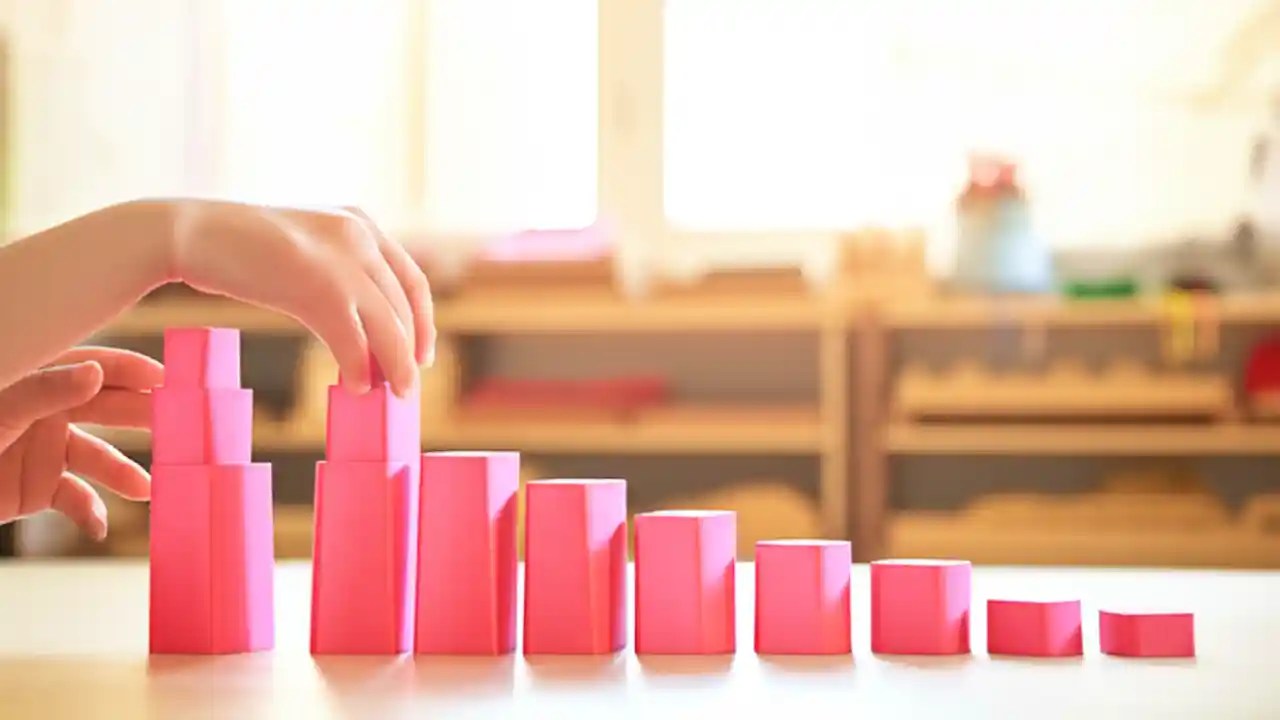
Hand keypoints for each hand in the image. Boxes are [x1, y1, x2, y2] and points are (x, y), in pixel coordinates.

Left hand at [0, 348, 160, 539]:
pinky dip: (90, 513)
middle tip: (179, 427)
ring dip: (124, 474)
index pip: (94, 366)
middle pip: (107, 410)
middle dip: (143, 419)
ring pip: (98, 458)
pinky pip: (75, 498)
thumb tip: (95, 372)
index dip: (131, 370)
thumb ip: (45, 390)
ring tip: (147, 489)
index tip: (166, 379)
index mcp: (38, 382)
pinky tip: (99, 526)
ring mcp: (44, 451)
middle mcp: (47, 413)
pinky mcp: (38, 489)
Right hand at [169, 201, 433, 396]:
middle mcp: (359, 236)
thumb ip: (337, 271)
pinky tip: (356, 387)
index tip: (422, 355)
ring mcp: (342, 261)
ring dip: (395, 367)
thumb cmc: (240, 246)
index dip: (424, 322)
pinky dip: (359, 369)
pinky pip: (354, 340)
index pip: (411, 279)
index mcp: (360, 223)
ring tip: (393, 395)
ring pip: (389, 327)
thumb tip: (361, 326)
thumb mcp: (304, 247)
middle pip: (403, 307)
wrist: (191, 232)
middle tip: (404, 387)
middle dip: (408, 352)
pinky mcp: (319, 288)